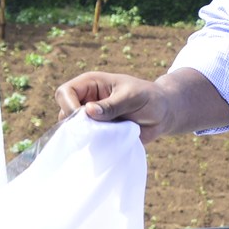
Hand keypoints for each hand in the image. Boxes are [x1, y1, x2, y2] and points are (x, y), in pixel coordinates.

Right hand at [56, 70, 176, 142]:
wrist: (164, 114)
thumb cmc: (150, 98)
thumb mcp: (132, 97)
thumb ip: (112, 105)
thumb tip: (88, 111)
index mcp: (90, 84)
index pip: (65, 93)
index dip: (69, 105)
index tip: (85, 117)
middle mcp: (85, 100)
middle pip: (64, 112)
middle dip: (76, 123)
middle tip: (96, 130)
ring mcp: (90, 119)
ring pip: (73, 130)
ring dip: (86, 136)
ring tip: (105, 136)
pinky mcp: (97, 133)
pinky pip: (86, 142)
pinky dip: (93, 145)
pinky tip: (106, 144)